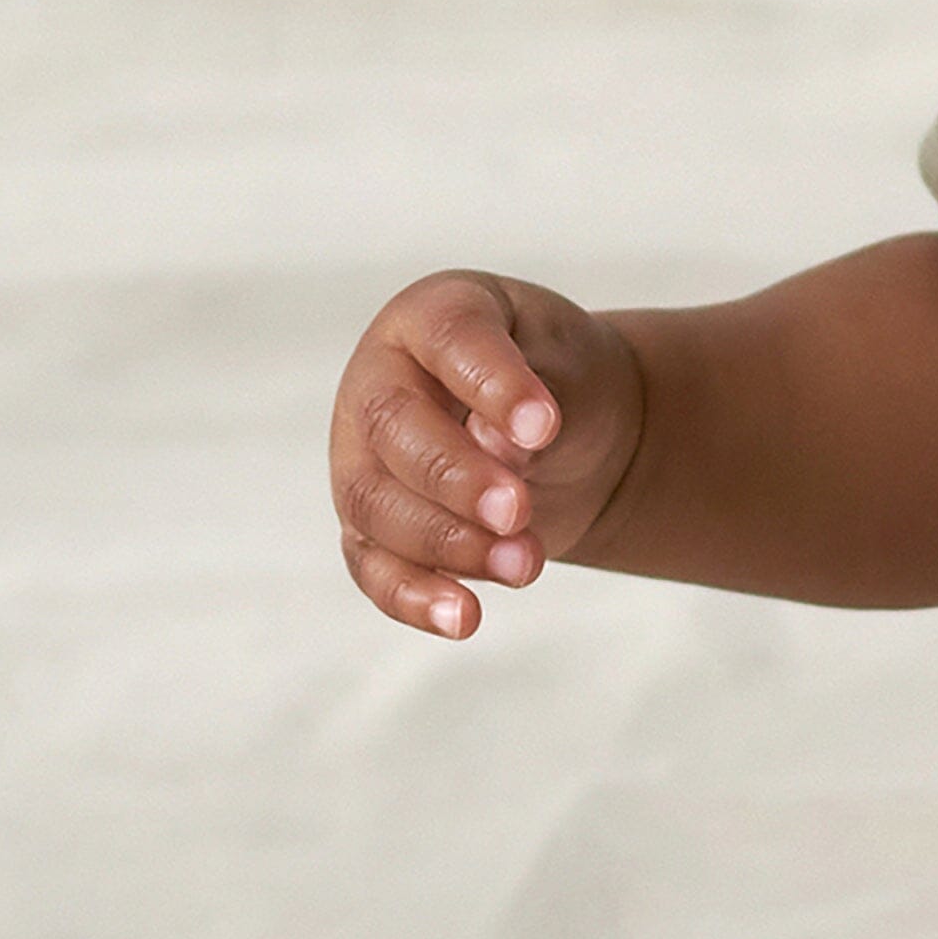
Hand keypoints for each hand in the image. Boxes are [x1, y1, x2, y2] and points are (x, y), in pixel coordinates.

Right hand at [329, 271, 645, 637]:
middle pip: (391, 430)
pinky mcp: (374, 526)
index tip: (545, 427)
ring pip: (374, 505)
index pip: (448, 339)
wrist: (563, 437)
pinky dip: (413, 596)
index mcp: (431, 319)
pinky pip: (373, 565)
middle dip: (455, 479)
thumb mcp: (573, 369)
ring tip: (526, 566)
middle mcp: (380, 384)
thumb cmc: (563, 383)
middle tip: (519, 511)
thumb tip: (500, 449)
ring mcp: (364, 456)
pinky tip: (464, 619)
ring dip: (447, 544)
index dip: (493, 384)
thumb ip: (542, 395)